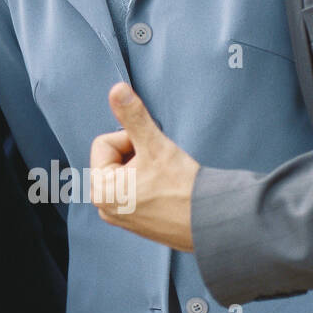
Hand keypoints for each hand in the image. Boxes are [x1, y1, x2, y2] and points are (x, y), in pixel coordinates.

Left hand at [89, 82, 200, 251]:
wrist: (213, 223)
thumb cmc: (183, 187)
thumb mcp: (155, 145)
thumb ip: (133, 116)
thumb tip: (117, 89)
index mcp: (100, 189)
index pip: (105, 143)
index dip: (131, 141)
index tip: (152, 155)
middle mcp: (104, 207)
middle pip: (114, 158)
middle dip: (137, 156)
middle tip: (159, 170)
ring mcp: (119, 217)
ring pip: (126, 173)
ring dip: (144, 169)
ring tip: (164, 182)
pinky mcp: (134, 223)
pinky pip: (134, 190)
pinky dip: (148, 185)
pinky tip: (166, 193)